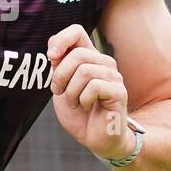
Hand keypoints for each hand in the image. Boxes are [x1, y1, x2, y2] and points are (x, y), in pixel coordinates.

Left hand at [47, 25, 134, 160]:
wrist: (94, 139)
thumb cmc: (79, 113)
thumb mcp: (62, 87)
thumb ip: (59, 66)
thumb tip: (54, 49)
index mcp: (89, 58)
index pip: (77, 31)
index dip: (61, 39)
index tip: (51, 56)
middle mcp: (104, 63)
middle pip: (77, 54)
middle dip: (60, 76)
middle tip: (60, 92)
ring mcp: (114, 76)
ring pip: (84, 71)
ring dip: (72, 92)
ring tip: (76, 103)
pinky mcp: (119, 92)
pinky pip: (94, 87)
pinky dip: (83, 100)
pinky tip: (88, 107)